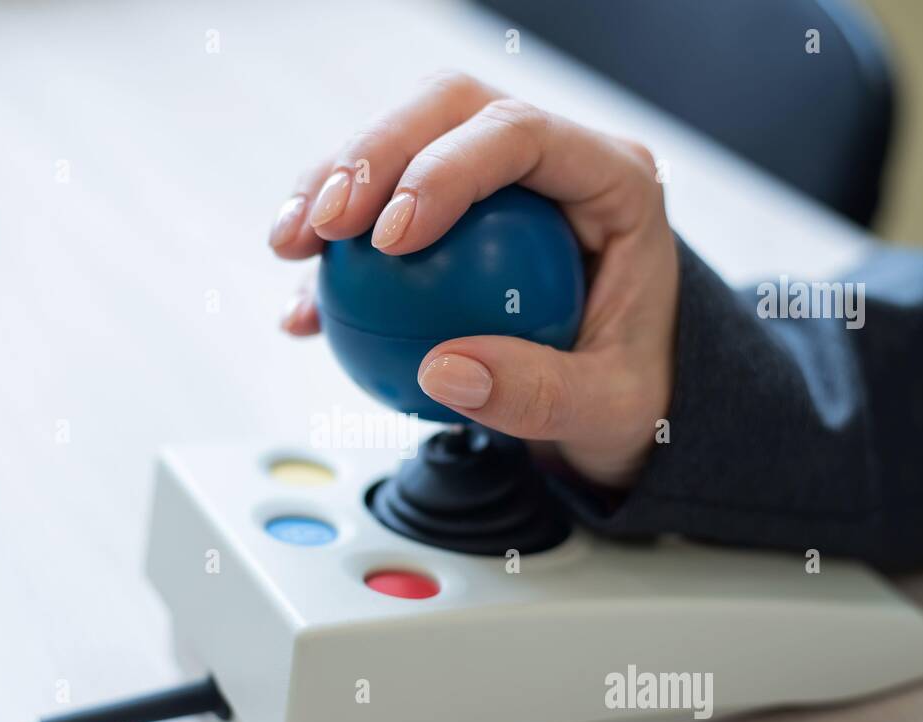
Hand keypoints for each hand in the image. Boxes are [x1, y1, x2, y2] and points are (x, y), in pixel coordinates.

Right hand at [268, 71, 678, 489]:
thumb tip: (440, 369)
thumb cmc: (633, 389)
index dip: (445, 169)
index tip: (389, 238)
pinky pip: (380, 209)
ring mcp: (495, 176)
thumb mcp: (608, 409)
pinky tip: (301, 306)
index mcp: (611, 178)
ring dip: (331, 183)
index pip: (520, 135)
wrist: (623, 395)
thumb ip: (538, 393)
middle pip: (449, 110)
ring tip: (289, 247)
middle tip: (321, 225)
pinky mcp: (451, 210)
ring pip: (402, 139)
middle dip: (371, 153)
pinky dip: (333, 249)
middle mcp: (550, 159)